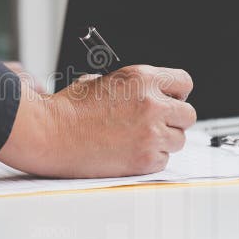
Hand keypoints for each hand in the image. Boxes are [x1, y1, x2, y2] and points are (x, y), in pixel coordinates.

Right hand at [0, 65, 195, 177]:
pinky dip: (149, 159)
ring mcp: (150, 133)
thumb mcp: (102, 80)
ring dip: (162, 141)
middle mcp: (152, 104)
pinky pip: (163, 160)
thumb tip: (148, 94)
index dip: (175, 94)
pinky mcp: (144, 158)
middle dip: (172, 120)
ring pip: (178, 140)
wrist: (51, 134)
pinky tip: (128, 153)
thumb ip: (133, 86)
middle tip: (152, 124)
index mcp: (142, 79)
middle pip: (187, 115)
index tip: (169, 102)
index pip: (184, 83)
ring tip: (135, 139)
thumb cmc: (68, 109)